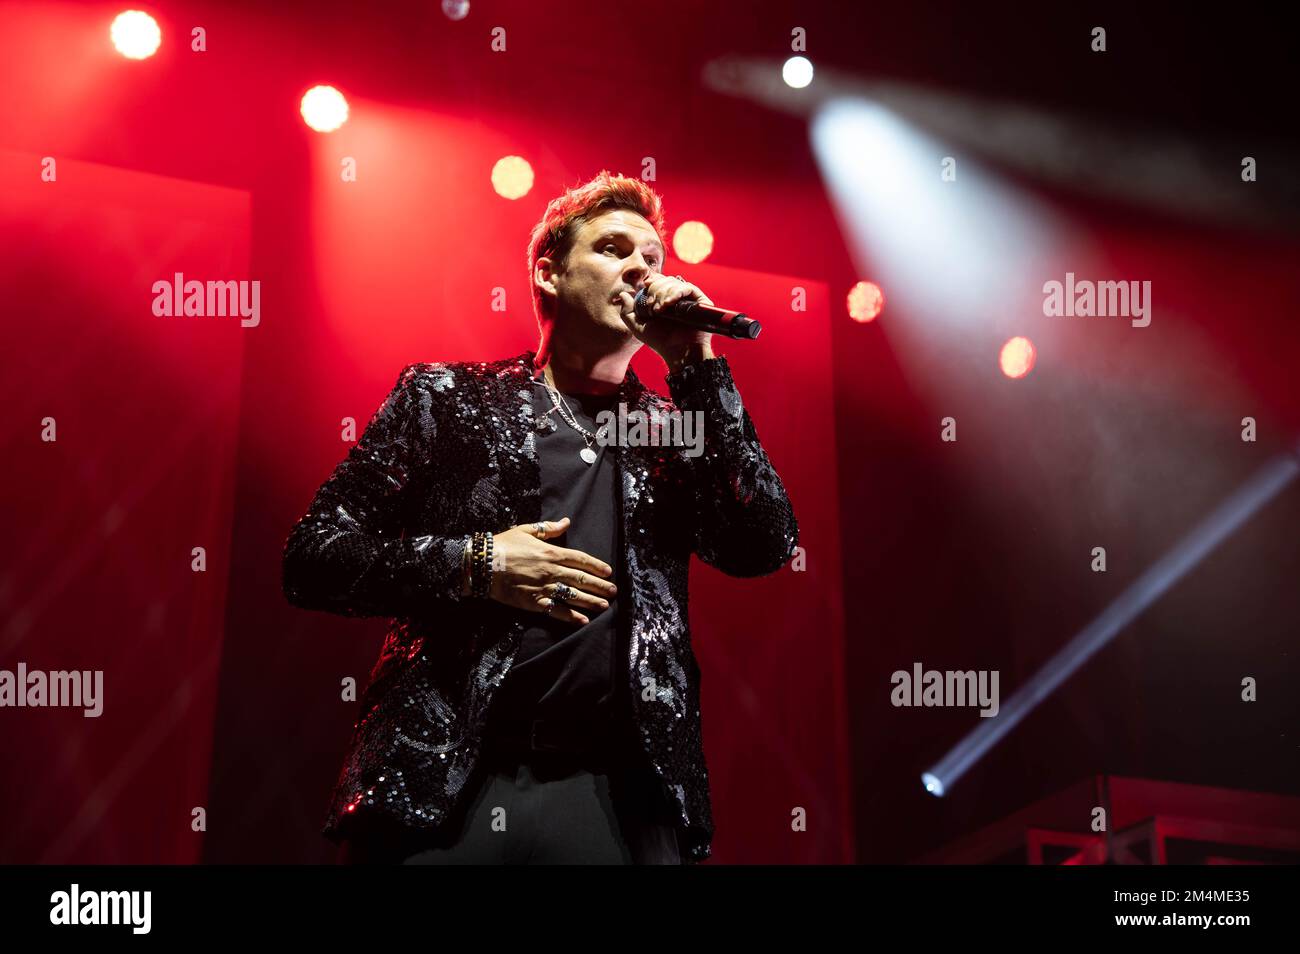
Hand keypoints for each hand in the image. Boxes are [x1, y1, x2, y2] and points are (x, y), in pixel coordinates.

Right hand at [479, 518, 617, 624]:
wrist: (481, 565)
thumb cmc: (503, 545)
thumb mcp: (526, 530)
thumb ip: (548, 529)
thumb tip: (566, 522)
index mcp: (551, 553)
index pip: (580, 559)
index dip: (596, 565)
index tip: (608, 571)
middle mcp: (551, 571)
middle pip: (581, 579)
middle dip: (600, 585)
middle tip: (614, 591)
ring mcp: (544, 588)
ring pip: (573, 596)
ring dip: (591, 601)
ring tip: (604, 605)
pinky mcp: (534, 602)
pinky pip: (556, 611)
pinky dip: (571, 617)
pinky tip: (583, 621)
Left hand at [616, 274, 714, 371]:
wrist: (676, 351)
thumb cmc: (659, 341)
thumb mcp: (637, 327)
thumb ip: (627, 311)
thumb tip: (623, 294)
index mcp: (665, 301)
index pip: (659, 282)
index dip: (652, 281)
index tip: (645, 285)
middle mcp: (678, 299)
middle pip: (666, 280)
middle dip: (656, 289)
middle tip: (652, 306)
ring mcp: (689, 300)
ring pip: (675, 283)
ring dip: (664, 292)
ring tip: (660, 309)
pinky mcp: (701, 302)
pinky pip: (688, 288)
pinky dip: (676, 292)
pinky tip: (669, 304)